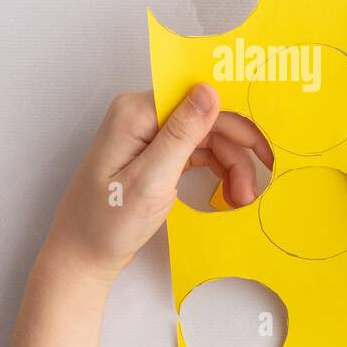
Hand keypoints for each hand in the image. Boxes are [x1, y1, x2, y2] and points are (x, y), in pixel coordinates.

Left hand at [41, 84, 272, 284]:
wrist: (81, 257)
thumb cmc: (106, 224)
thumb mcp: (150, 181)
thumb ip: (181, 134)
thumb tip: (209, 90)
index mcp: (137, 112)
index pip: (201, 99)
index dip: (237, 119)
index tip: (265, 145)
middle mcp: (142, 115)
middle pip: (207, 118)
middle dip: (237, 150)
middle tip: (259, 182)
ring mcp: (148, 133)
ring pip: (207, 137)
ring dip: (231, 165)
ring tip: (243, 198)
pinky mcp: (154, 153)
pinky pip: (196, 151)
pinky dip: (216, 170)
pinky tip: (229, 192)